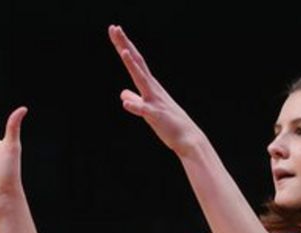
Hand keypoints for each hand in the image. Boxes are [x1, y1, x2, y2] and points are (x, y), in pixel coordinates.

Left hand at [109, 25, 202, 152]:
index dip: (123, 46)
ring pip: (142, 81)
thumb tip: (123, 95)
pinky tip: (125, 103)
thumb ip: (136, 100)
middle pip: (136, 63)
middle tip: (114, 28)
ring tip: (124, 52)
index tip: (114, 30)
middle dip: (124, 45)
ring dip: (133, 67)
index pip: (134, 62)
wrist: (186, 138)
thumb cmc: (168, 122)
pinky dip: (136, 106)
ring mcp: (155, 101)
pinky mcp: (157, 116)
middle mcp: (152, 88)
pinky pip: (145, 110)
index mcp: (149, 86)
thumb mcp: (148, 109)